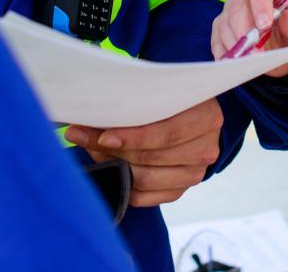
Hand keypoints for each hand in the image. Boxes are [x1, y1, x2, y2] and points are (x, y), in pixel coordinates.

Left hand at [64, 99, 223, 206]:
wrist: (188, 117)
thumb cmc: (168, 99)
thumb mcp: (159, 92)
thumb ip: (135, 101)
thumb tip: (93, 112)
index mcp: (207, 117)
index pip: (167, 133)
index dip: (134, 136)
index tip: (104, 135)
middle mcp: (206, 149)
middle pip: (152, 156)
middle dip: (113, 148)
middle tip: (80, 136)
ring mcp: (194, 174)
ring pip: (144, 179)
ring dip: (112, 165)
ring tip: (90, 148)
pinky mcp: (178, 191)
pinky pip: (141, 196)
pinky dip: (119, 181)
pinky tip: (106, 165)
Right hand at [209, 0, 287, 75]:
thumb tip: (287, 18)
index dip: (261, 1)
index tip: (264, 26)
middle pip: (239, 3)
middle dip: (245, 30)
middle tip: (256, 54)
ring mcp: (235, 6)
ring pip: (226, 20)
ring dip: (236, 43)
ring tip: (249, 62)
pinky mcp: (224, 24)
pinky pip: (217, 35)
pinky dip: (224, 50)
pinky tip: (233, 62)